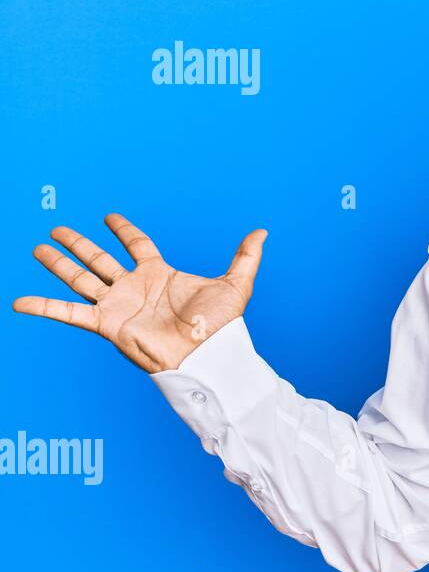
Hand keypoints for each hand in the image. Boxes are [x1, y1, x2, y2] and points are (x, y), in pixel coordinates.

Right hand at [13, 214, 266, 373]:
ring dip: (58, 264)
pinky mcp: (106, 324)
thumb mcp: (235, 284)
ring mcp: (118, 305)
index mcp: (160, 274)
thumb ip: (244, 257)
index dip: (123, 230)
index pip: (136, 245)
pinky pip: (69, 313)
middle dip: (79, 244)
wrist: (207, 355)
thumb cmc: (222, 326)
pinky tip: (19, 302)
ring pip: (80, 278)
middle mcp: (134, 288)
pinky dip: (43, 307)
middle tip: (57, 228)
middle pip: (99, 259)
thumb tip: (262, 231)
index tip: (110, 216)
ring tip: (38, 247)